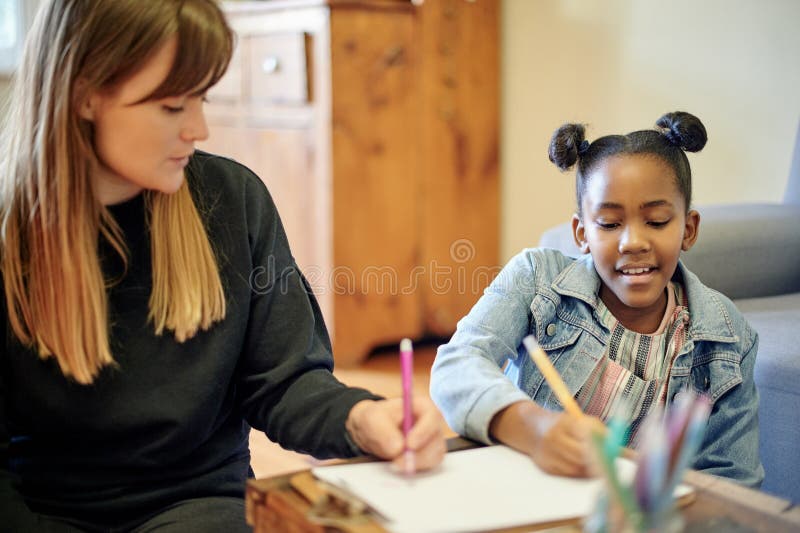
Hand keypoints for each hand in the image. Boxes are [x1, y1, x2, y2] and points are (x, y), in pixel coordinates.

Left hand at [345, 397, 445, 471]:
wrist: (374, 431)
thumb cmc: (377, 418)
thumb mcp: (373, 418)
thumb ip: (383, 430)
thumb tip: (398, 448)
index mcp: (422, 406)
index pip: (433, 415)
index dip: (424, 431)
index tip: (409, 445)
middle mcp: (431, 423)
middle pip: (436, 439)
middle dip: (419, 454)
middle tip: (399, 462)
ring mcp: (432, 440)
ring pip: (434, 455)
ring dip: (416, 463)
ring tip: (395, 464)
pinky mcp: (428, 455)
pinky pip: (429, 465)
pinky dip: (416, 468)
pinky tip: (400, 466)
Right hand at [489, 400, 605, 477]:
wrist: (531, 428)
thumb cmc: (564, 424)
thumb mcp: (581, 421)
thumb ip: (604, 434)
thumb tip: (631, 455)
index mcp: (566, 422)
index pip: (589, 438)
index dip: (604, 449)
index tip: (616, 457)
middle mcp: (555, 437)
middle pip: (582, 456)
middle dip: (598, 462)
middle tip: (609, 465)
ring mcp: (549, 452)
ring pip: (576, 469)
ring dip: (589, 470)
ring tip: (595, 465)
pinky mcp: (545, 466)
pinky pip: (567, 475)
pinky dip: (577, 473)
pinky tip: (580, 467)